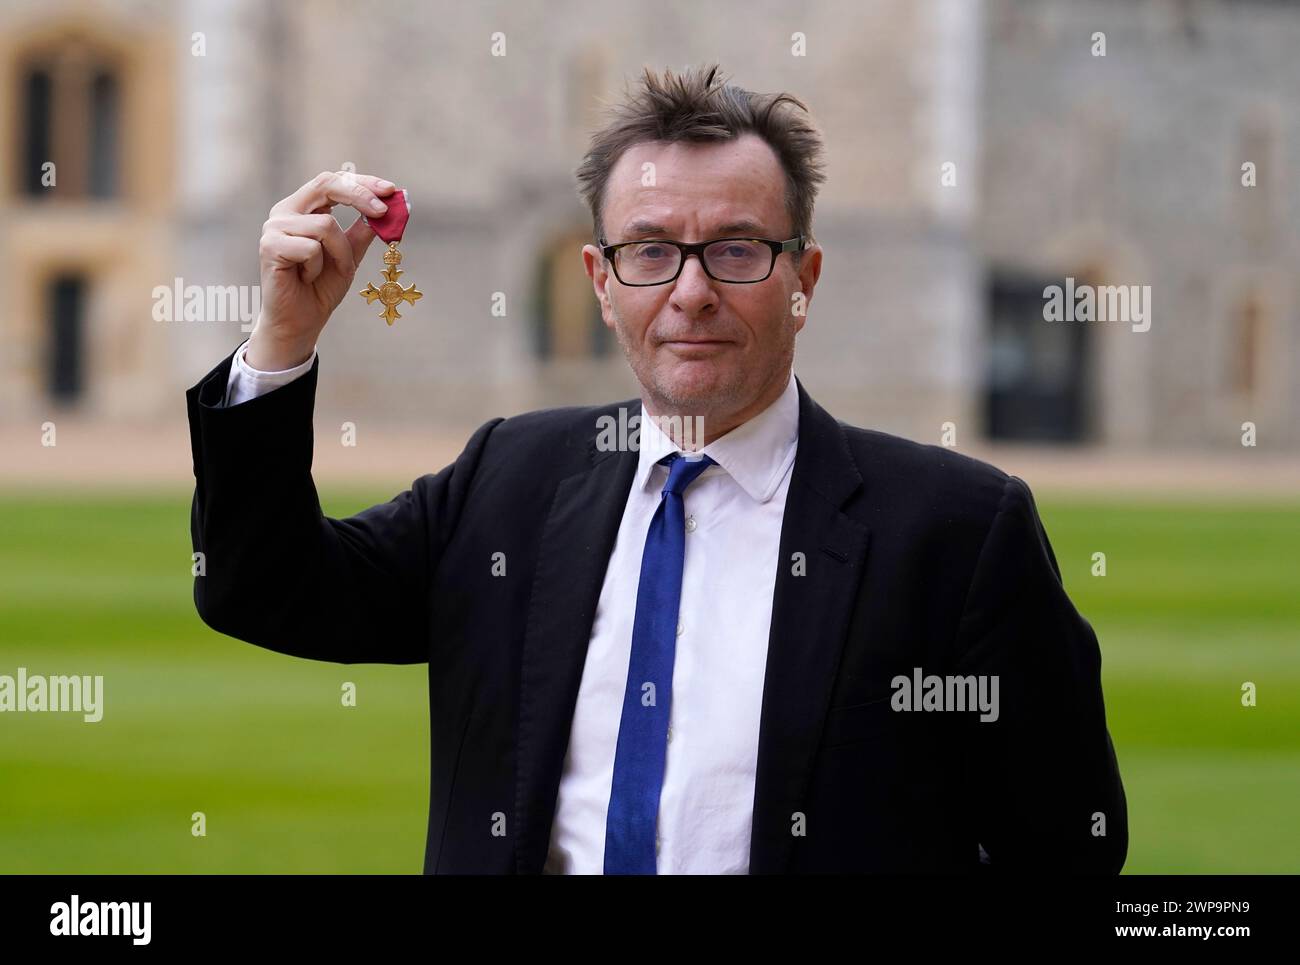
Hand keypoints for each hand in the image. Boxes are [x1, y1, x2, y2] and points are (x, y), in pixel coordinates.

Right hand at [247, 171, 395, 369]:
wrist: (300, 321)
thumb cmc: (322, 287)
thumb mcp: (350, 254)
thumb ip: (364, 230)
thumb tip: (390, 209)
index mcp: (303, 207)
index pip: (333, 181)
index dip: (363, 183)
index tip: (391, 190)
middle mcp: (286, 211)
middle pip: (326, 184)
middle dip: (360, 195)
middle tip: (383, 211)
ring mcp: (274, 227)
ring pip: (326, 224)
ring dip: (340, 252)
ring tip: (326, 271)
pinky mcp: (269, 246)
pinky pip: (312, 248)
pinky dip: (318, 267)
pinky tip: (307, 279)